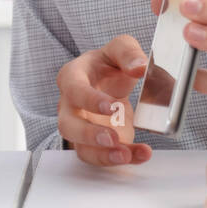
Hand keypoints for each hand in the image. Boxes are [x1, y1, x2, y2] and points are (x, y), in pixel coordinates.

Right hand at [55, 35, 152, 166]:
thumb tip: (139, 67)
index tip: (112, 107)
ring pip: (81, 148)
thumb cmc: (108, 64)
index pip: (74, 90)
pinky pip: (100, 157)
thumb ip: (129, 53)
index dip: (90, 100)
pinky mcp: (94, 144)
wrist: (108, 81)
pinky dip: (119, 159)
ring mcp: (79, 128)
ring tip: (126, 156)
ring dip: (103, 155)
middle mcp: (70, 106)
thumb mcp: (120, 48)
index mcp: (73, 77)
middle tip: (113, 138)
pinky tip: (139, 154)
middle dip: (89, 135)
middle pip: (68, 125)